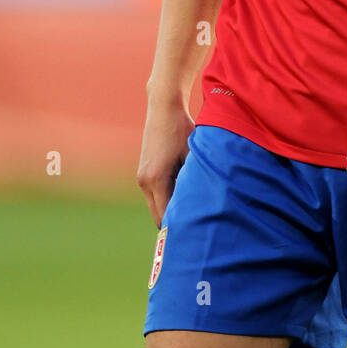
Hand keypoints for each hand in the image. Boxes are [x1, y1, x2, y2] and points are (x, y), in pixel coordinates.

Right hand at [136, 95, 194, 227]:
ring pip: (156, 205)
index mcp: (156, 179)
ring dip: (170, 211)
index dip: (178, 229)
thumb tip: (204, 203)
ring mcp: (142, 177)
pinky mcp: (144, 172)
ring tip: (192, 219)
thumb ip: (194, 180)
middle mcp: (144, 181)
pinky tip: (183, 200)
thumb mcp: (193, 155)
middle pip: (158, 215)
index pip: (165, 215)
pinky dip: (167, 200)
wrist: (164, 107)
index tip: (193, 240)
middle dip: (174, 225)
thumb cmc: (182, 129)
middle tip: (194, 237)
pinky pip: (155, 195)